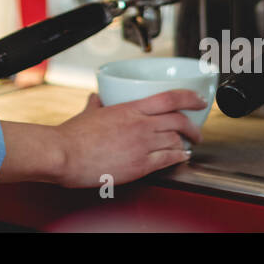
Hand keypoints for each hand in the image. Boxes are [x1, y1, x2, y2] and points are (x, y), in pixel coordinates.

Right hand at [52, 90, 204, 188]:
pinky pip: (168, 159)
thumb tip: (96, 99)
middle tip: (196, 131)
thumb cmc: (73, 135)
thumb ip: (96, 104)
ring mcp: (142, 145)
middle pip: (179, 120)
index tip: (198, 101)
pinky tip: (181, 158)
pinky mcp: (140, 165)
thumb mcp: (88, 112)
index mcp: (129, 109)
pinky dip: (179, 158)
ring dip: (185, 143)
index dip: (190, 97)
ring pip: (176, 140)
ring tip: (186, 147)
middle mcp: (140, 125)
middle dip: (193, 126)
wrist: (64, 154)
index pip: (170, 97)